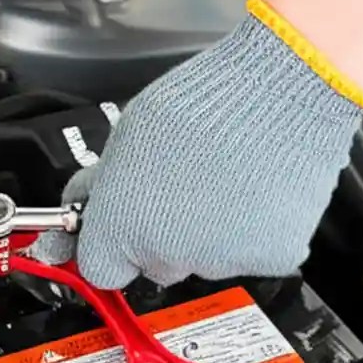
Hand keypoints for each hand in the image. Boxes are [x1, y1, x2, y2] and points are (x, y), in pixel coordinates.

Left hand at [33, 13, 362, 288]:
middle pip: (157, 266)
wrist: (280, 92)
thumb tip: (82, 210)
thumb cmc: (203, 103)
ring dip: (212, 232)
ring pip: (207, 260)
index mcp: (122, 228)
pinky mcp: (270, 259)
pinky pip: (254, 254)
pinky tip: (256, 190)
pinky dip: (256, 230)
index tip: (121, 231)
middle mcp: (168, 256)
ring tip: (226, 178)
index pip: (101, 270)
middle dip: (164, 235)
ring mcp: (221, 263)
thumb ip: (100, 186)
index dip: (112, 247)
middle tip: (183, 187)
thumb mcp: (127, 136)